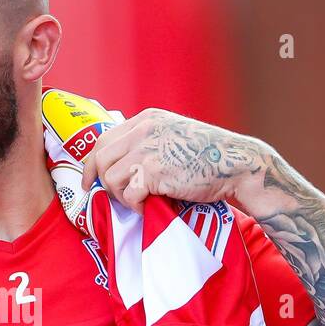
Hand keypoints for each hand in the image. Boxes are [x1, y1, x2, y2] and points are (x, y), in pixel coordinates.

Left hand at [79, 108, 271, 214]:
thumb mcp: (172, 136)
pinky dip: (136, 206)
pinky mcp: (154, 171)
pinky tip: (150, 206)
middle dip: (101, 182)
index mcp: (146, 119)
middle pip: (100, 158)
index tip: (89, 181)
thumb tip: (120, 165)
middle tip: (113, 198)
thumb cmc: (208, 156)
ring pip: (110, 177)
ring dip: (121, 196)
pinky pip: (129, 194)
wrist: (235, 163)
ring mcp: (147, 149)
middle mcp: (143, 129)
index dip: (91, 164)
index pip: (103, 139)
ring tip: (139, 202)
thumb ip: (147, 143)